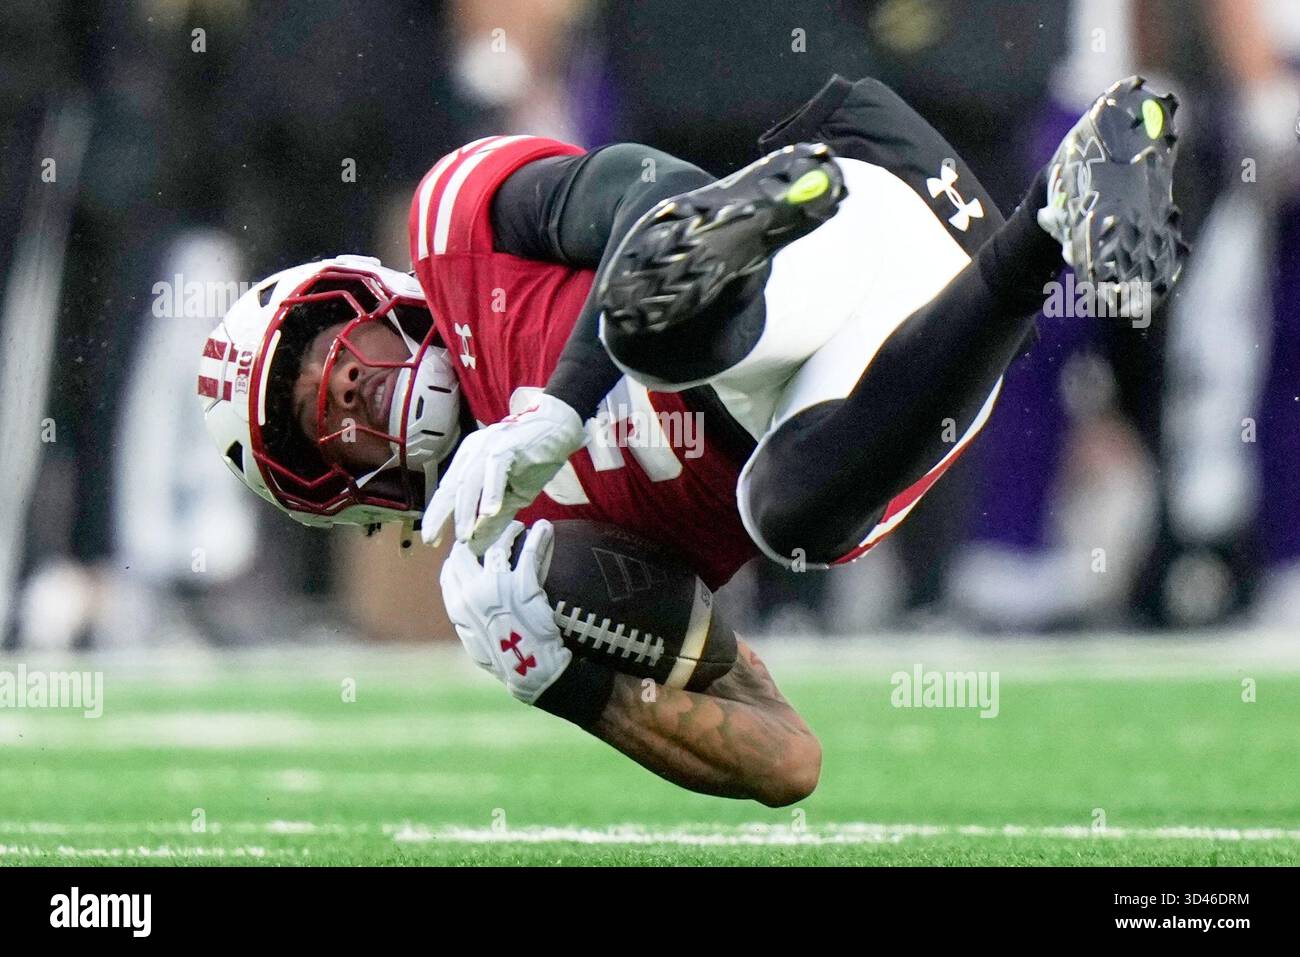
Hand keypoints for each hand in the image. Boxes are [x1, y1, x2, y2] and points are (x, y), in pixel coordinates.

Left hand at [423, 393, 585, 553]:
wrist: (561, 428)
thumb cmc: (536, 459)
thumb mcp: (514, 496)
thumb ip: (494, 518)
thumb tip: (477, 544)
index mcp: (470, 460)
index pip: (449, 491)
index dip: (438, 515)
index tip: (432, 539)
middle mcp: (474, 450)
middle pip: (452, 486)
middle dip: (440, 514)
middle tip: (432, 539)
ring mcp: (489, 444)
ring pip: (471, 480)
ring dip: (466, 509)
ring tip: (464, 535)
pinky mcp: (508, 443)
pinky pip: (496, 467)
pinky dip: (492, 490)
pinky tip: (490, 511)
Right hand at [439, 519, 571, 704]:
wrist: (532, 671)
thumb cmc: (506, 661)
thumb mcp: (475, 643)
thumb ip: (466, 620)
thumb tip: (464, 606)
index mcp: (458, 608)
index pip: (450, 570)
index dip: (461, 556)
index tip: (472, 549)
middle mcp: (471, 592)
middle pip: (467, 550)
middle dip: (478, 536)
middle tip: (492, 530)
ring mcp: (496, 586)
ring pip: (496, 545)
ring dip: (508, 531)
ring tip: (518, 526)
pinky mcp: (522, 584)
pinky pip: (529, 552)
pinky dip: (539, 537)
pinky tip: (545, 528)